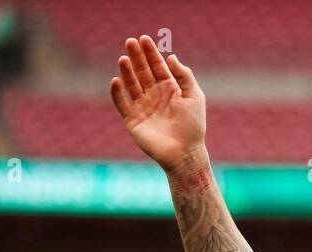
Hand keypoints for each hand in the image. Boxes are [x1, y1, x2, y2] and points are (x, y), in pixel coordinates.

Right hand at [110, 35, 205, 173]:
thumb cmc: (193, 126)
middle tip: (130, 42)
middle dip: (137, 57)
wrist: (185, 153)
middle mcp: (154, 96)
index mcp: (169, 90)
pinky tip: (117, 81)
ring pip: (131, 85)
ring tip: (124, 59)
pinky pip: (122, 103)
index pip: (157, 67)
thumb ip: (184, 77)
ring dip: (126, 71)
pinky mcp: (133, 120)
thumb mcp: (195, 97)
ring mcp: (143, 107)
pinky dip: (117, 93)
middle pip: (142, 72)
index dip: (151, 53)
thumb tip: (172, 57)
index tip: (144, 39)